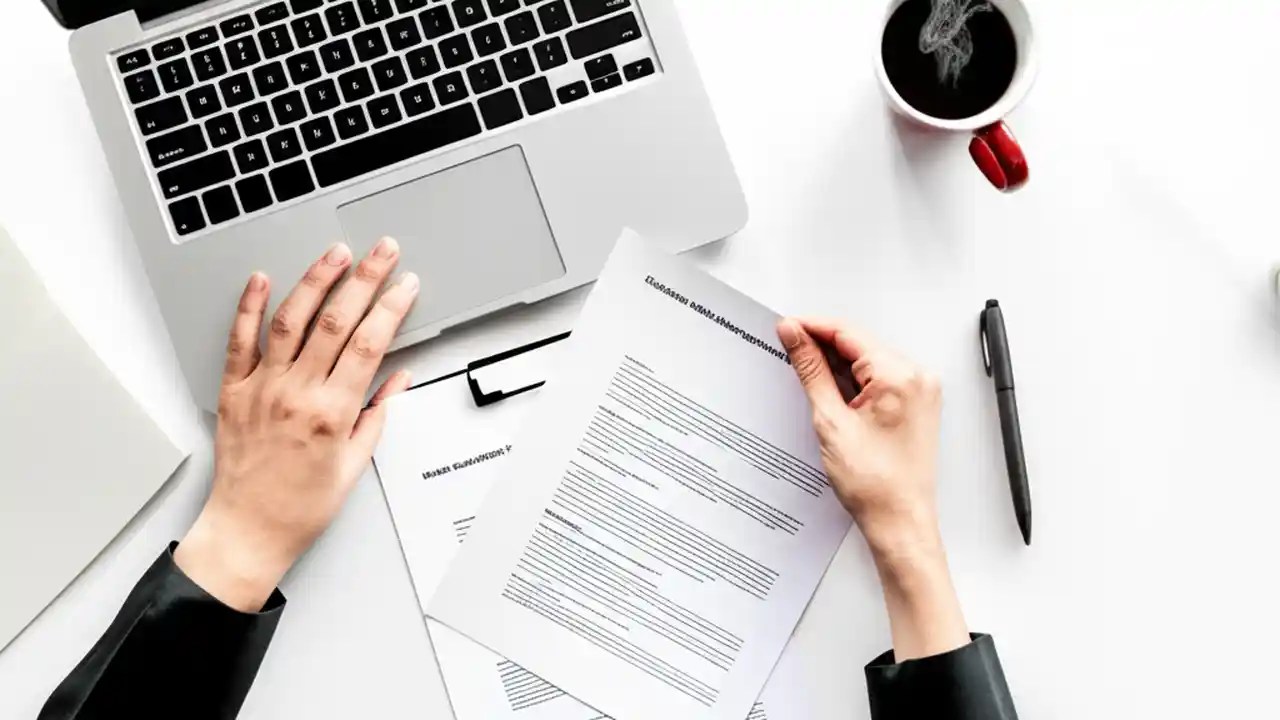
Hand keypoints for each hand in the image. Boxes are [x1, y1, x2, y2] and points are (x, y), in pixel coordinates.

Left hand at [175, 239, 417, 611]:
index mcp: (332, 412)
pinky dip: (249, 306)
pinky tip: (261, 279)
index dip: (392, 307)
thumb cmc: (300, 507)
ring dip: (316, 281)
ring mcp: (262, 388)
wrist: (248, 531)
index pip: (370, 343)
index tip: (406, 285)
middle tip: (382, 252)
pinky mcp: (233, 391)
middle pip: (337, 321)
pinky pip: (240, 341)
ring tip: (335, 254)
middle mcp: (296, 393)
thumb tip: (398, 379)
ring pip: (291, 320)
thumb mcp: (355, 465)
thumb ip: (377, 415)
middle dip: (365, 279)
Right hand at [777, 317, 967, 659]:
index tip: (787, 328)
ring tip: (807, 380)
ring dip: (837, 365)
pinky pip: (879, 379)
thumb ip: (811, 371)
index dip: (812, 327)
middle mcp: (917, 377)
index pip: (848, 333)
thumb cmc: (875, 484)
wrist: (900, 522)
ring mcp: (920, 390)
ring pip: (868, 361)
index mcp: (900, 376)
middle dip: (822, 347)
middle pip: (859, 344)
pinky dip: (853, 382)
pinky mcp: (916, 404)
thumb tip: (795, 336)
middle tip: (788, 352)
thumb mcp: (830, 421)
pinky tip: (832, 394)